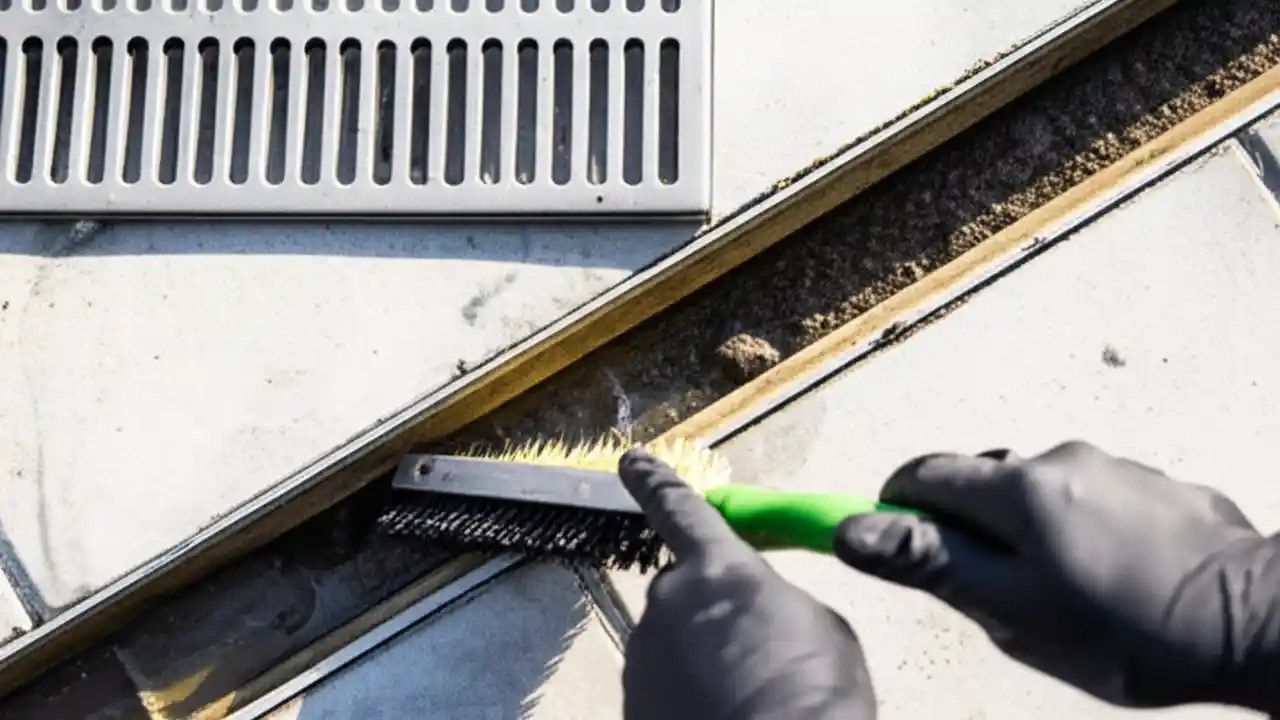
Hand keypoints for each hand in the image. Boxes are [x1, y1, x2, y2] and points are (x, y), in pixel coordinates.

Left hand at [618, 449, 875, 719]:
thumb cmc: (813, 692)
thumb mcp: (821, 626)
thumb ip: (777, 601)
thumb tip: (761, 615)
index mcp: (717, 567)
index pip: (679, 509)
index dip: (654, 481)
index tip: (630, 460)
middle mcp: (668, 602)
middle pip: (682, 590)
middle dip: (710, 609)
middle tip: (754, 647)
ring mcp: (644, 656)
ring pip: (672, 643)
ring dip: (701, 659)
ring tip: (746, 694)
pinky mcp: (633, 703)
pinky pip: (663, 688)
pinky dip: (687, 699)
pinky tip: (722, 714)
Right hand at [835, 441, 1277, 709]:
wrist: (1254, 623)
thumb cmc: (1124, 628)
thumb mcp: (1010, 608)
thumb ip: (930, 563)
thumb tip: (853, 529)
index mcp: (1015, 488)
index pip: (922, 472)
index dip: (894, 506)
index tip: (897, 546)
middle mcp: (1060, 460)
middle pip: (981, 477)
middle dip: (966, 524)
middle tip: (984, 587)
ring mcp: (1115, 468)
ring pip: (1039, 489)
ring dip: (1026, 527)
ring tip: (1057, 589)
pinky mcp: (1158, 488)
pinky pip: (1091, 497)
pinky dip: (1077, 528)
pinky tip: (1107, 577)